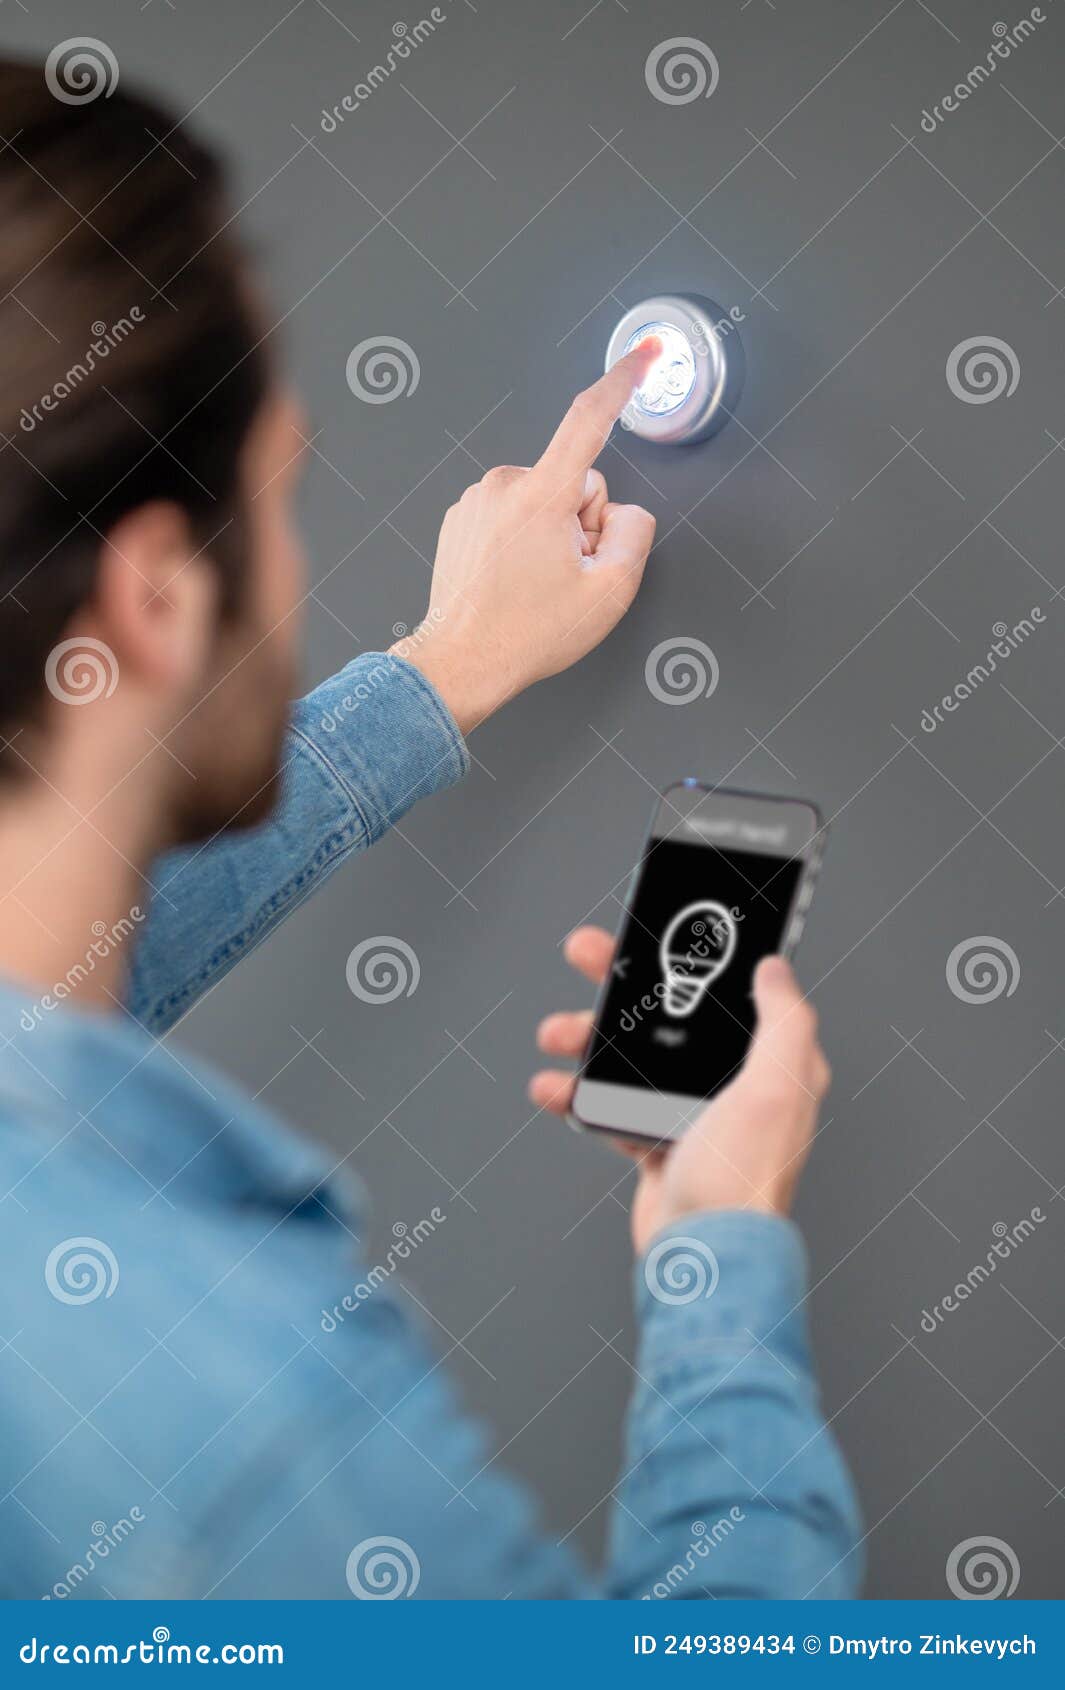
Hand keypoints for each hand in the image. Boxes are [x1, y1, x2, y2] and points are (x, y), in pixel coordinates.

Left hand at [392, 340, 660, 734]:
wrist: (461, 663)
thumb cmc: (524, 634)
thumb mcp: (610, 592)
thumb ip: (635, 535)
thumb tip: (624, 514)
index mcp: (542, 495)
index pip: (590, 420)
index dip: (623, 381)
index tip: (644, 354)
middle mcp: (503, 486)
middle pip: (573, 484)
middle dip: (580, 525)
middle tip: (565, 575)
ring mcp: (476, 502)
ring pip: (542, 501)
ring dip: (550, 537)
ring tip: (534, 584)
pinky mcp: (461, 519)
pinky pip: (512, 516)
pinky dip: (521, 543)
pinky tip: (512, 580)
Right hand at [531, 928, 830, 1255]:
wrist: (703, 1257)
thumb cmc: (745, 1180)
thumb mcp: (779, 1086)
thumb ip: (785, 1020)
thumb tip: (776, 968)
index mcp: (769, 1065)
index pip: (728, 991)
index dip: (692, 956)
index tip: (654, 929)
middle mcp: (732, 1085)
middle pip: (670, 1014)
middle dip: (622, 985)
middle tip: (587, 955)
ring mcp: (691, 1112)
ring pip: (631, 1056)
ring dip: (588, 1039)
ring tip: (556, 1033)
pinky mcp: (657, 1141)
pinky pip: (609, 1104)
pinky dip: (577, 1093)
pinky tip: (553, 1086)